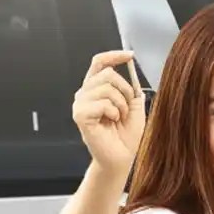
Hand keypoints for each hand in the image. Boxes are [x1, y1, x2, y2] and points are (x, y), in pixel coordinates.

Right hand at [72, 51, 145, 174]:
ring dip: (120, 104)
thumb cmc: (126, 136)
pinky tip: (111, 122)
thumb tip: (130, 68)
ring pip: (106, 87)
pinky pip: (102, 103)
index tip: (129, 55)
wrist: (122, 158)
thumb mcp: (134, 106)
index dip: (114, 56)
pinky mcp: (80, 115)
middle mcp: (85, 94)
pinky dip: (113, 112)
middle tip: (126, 108)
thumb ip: (131, 88)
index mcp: (96, 89)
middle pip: (107, 73)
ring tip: (118, 117)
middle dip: (124, 90)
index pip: (99, 63)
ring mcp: (80, 104)